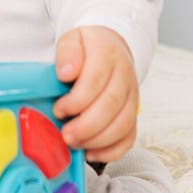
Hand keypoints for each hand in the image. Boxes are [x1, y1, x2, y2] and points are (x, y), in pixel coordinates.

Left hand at [52, 25, 139, 163]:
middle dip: (86, 126)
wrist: (111, 47)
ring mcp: (132, 95)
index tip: (59, 109)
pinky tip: (91, 152)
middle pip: (111, 105)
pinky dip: (111, 150)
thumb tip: (66, 73)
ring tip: (75, 143)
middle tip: (65, 135)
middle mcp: (124, 74)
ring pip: (123, 124)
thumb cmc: (87, 48)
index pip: (96, 80)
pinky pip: (130, 137)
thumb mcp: (72, 40)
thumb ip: (67, 53)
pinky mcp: (133, 113)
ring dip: (97, 140)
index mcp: (107, 53)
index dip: (77, 100)